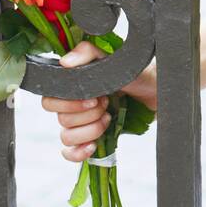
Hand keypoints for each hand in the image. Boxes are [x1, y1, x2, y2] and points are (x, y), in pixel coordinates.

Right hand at [40, 39, 155, 162]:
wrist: (155, 91)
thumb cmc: (134, 72)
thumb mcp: (113, 58)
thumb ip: (88, 53)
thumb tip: (64, 62)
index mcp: (73, 86)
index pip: (50, 101)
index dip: (69, 103)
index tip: (94, 97)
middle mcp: (73, 105)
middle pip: (60, 120)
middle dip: (86, 115)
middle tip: (106, 103)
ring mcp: (81, 124)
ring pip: (67, 136)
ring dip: (90, 130)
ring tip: (109, 118)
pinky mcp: (90, 139)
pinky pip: (70, 153)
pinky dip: (79, 152)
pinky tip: (94, 145)